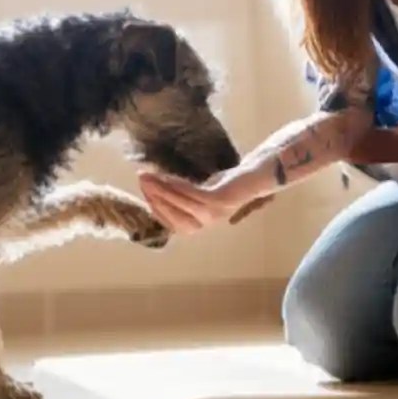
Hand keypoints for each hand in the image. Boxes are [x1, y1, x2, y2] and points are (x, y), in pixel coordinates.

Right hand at [137, 171, 258, 234]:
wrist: (256, 175)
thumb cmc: (228, 183)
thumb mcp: (202, 191)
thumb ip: (183, 196)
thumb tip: (157, 191)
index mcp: (201, 223)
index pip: (172, 223)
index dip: (156, 208)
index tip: (144, 191)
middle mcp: (207, 223)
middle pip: (174, 217)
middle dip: (155, 198)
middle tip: (141, 180)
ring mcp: (214, 214)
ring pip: (181, 204)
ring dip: (162, 190)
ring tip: (148, 176)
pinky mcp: (220, 201)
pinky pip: (193, 195)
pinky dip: (177, 187)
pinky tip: (166, 177)